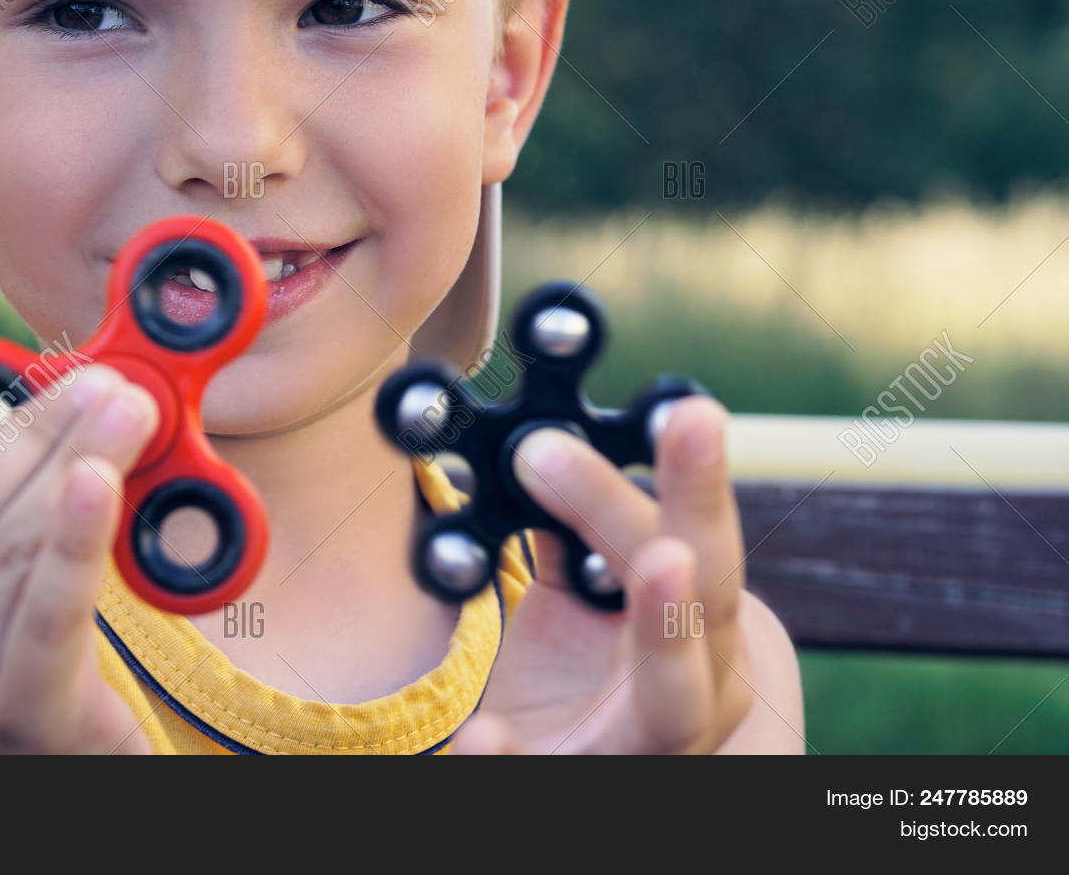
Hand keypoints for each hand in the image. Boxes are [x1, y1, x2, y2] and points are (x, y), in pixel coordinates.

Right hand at [0, 363, 158, 753]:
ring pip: (17, 547)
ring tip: (129, 408)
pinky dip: (78, 538)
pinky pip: (52, 611)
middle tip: (98, 383)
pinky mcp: (28, 717)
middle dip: (34, 433)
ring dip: (80, 460)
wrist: (53, 777)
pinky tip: (100, 480)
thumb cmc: (18, 665)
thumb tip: (57, 401)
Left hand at [452, 396, 757, 754]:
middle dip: (694, 527)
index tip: (688, 409)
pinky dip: (512, 759)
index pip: (703, 545)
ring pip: (671, 700)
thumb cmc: (598, 667)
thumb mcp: (593, 593)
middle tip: (680, 465)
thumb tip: (540, 439)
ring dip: (665, 629)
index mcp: (705, 631)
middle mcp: (699, 693)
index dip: (699, 484)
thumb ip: (580, 528)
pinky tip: (483, 740)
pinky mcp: (578, 779)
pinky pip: (548, 773)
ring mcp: (649, 749)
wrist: (595, 760)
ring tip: (661, 560)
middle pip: (702, 610)